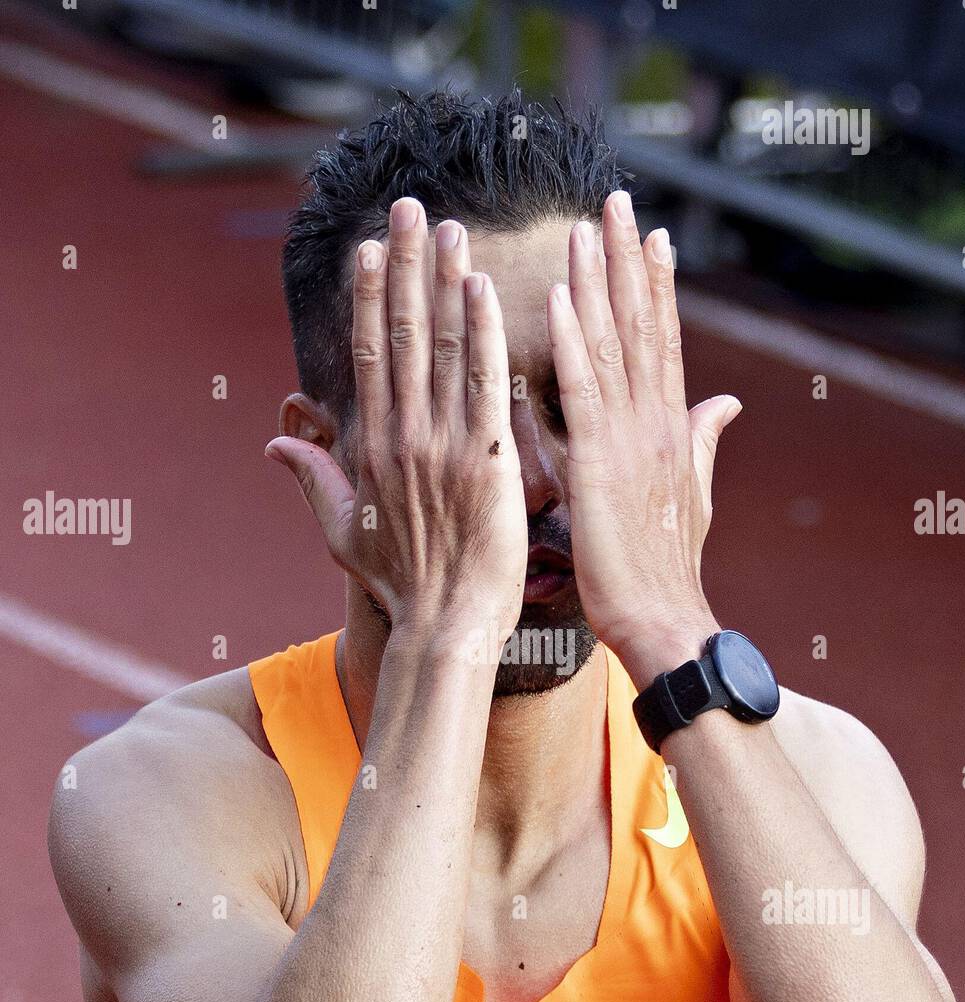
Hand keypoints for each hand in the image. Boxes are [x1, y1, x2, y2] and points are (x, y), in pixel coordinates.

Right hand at [266, 198, 527, 646]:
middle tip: (411, 208)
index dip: (369, 297)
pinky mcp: (486, 459)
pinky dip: (482, 334)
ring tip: (449, 228)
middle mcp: (402, 435)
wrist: (443, 627)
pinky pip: (484, 384)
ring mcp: (442, 445)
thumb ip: (312, 478)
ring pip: (440, 348)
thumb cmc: (399, 586)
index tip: (372, 249)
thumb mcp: (341, 531)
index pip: (368, 355)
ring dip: (444, 282)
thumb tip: (275, 441)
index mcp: (371, 446)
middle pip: (400, 335)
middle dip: (406, 267)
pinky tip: (482, 287)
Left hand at [546, 190, 741, 688]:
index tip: (648, 234)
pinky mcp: (597, 466)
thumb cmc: (666, 567)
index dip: (655, 286)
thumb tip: (727, 401)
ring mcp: (628, 441)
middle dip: (627, 262)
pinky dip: (570, 345)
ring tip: (587, 227)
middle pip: (641, 328)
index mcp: (670, 429)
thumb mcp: (694, 494)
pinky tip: (558, 298)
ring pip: (611, 346)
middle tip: (615, 200)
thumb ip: (704, 440)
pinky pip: (581, 394)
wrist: (664, 621)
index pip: (662, 342)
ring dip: (598, 284)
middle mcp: (655, 423)